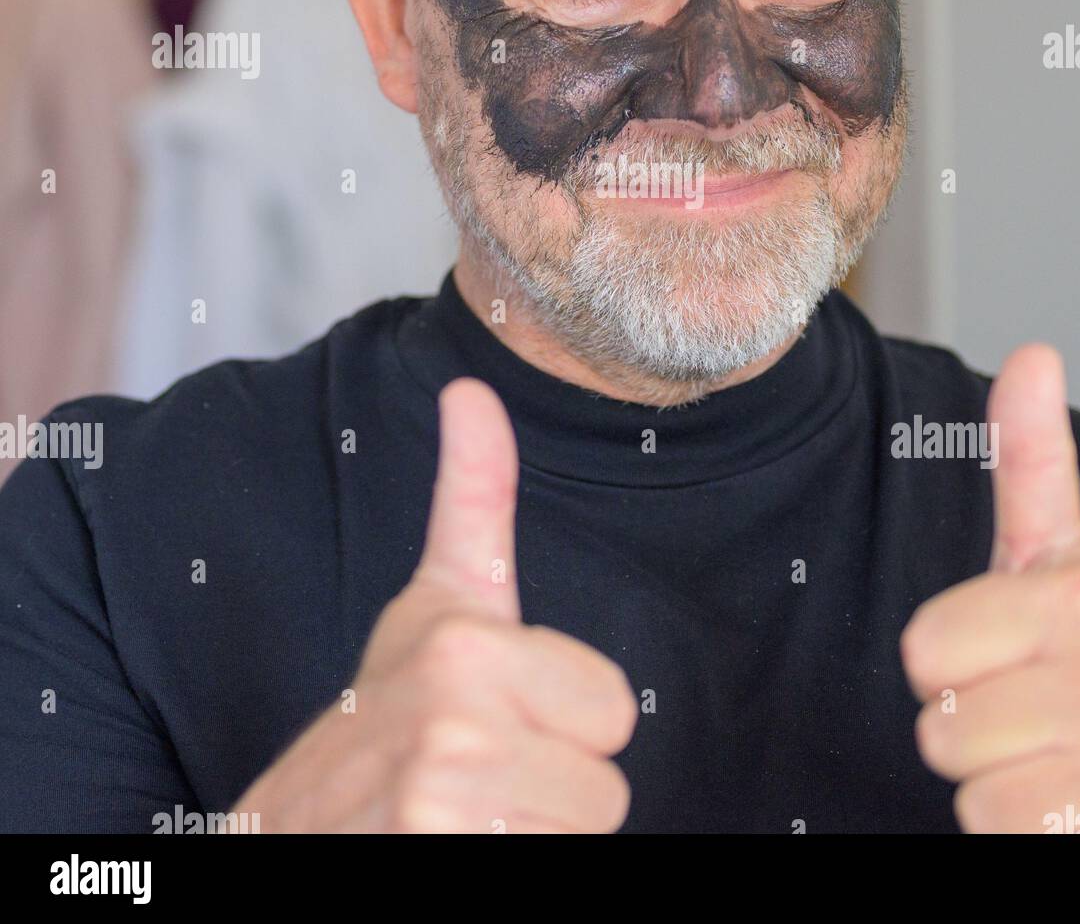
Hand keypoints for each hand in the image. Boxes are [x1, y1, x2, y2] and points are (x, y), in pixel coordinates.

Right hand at [233, 378, 637, 832]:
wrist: (286, 836)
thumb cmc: (376, 719)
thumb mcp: (432, 604)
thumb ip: (474, 498)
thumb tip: (472, 386)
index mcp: (468, 641)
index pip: (613, 711)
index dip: (561, 726)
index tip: (493, 718)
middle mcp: (454, 719)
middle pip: (605, 790)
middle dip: (546, 793)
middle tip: (472, 782)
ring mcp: (442, 803)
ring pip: (580, 837)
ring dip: (525, 839)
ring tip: (456, 821)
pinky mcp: (436, 860)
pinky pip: (549, 871)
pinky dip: (503, 871)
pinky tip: (448, 852)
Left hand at [900, 344, 1079, 833]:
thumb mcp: (1067, 560)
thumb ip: (1033, 461)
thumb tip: (1032, 356)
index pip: (923, 648)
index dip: (954, 662)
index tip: (1013, 656)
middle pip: (937, 719)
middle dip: (974, 727)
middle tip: (1039, 718)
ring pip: (963, 781)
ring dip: (998, 784)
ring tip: (1059, 761)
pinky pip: (994, 832)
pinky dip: (1022, 836)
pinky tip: (1075, 811)